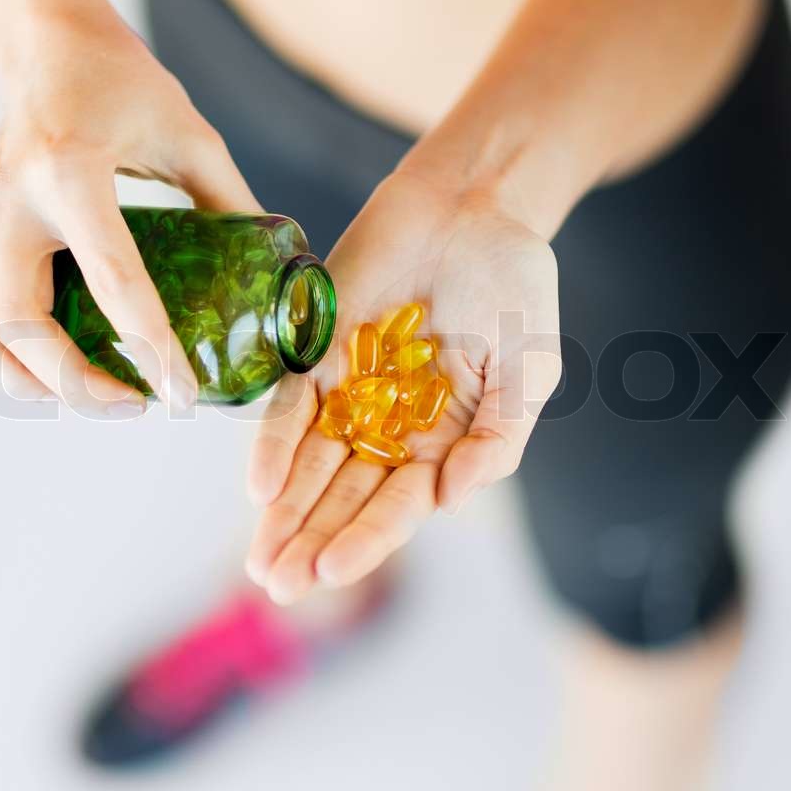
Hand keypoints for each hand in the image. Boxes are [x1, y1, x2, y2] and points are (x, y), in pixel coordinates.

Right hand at [0, 0, 260, 413]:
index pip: (112, 280)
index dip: (150, 347)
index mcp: (71, 173)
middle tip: (136, 403)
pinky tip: (41, 368)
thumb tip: (272, 273)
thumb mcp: (188, 133)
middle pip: (23, 323)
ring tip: (84, 396)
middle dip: (76, 382)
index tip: (181, 396)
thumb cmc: (117, 76)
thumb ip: (227, 202)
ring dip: (20, 377)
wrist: (41, 33)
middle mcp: (12, 200)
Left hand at [245, 170, 561, 600]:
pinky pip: (290, 403)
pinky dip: (273, 443)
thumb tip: (455, 499)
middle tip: (279, 586)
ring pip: (310, 462)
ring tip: (261, 560)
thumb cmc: (515, 285)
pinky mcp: (318, 349)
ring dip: (285, 511)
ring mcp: (351, 389)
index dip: (367, 538)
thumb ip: (500, 436)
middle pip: (344, 495)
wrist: (475, 205)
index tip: (333, 570)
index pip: (400, 503)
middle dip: (311, 540)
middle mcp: (391, 426)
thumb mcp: (531, 367)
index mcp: (444, 442)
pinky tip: (259, 485)